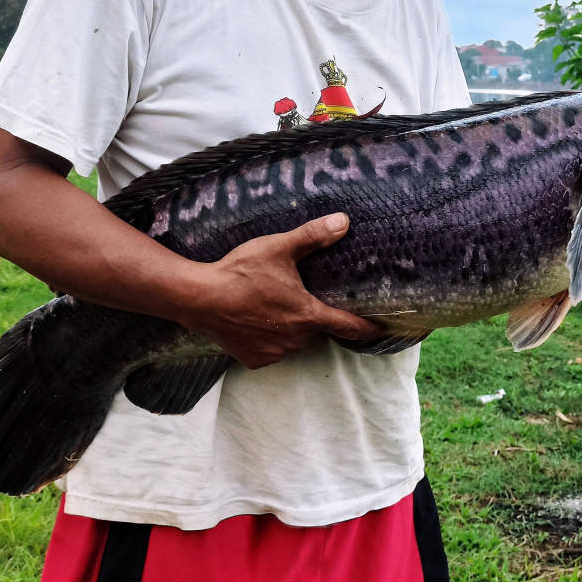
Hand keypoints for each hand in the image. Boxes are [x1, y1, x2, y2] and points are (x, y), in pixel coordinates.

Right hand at [178, 213, 382, 369]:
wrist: (199, 298)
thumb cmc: (240, 272)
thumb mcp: (279, 248)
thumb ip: (313, 236)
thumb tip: (343, 221)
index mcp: (307, 315)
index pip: (348, 326)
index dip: (367, 328)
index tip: (382, 330)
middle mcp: (296, 340)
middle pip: (316, 330)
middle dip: (313, 317)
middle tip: (298, 297)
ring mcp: (274, 352)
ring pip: (294, 341)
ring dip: (290, 328)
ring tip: (273, 306)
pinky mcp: (253, 359)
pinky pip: (271, 350)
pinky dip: (269, 339)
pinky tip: (256, 321)